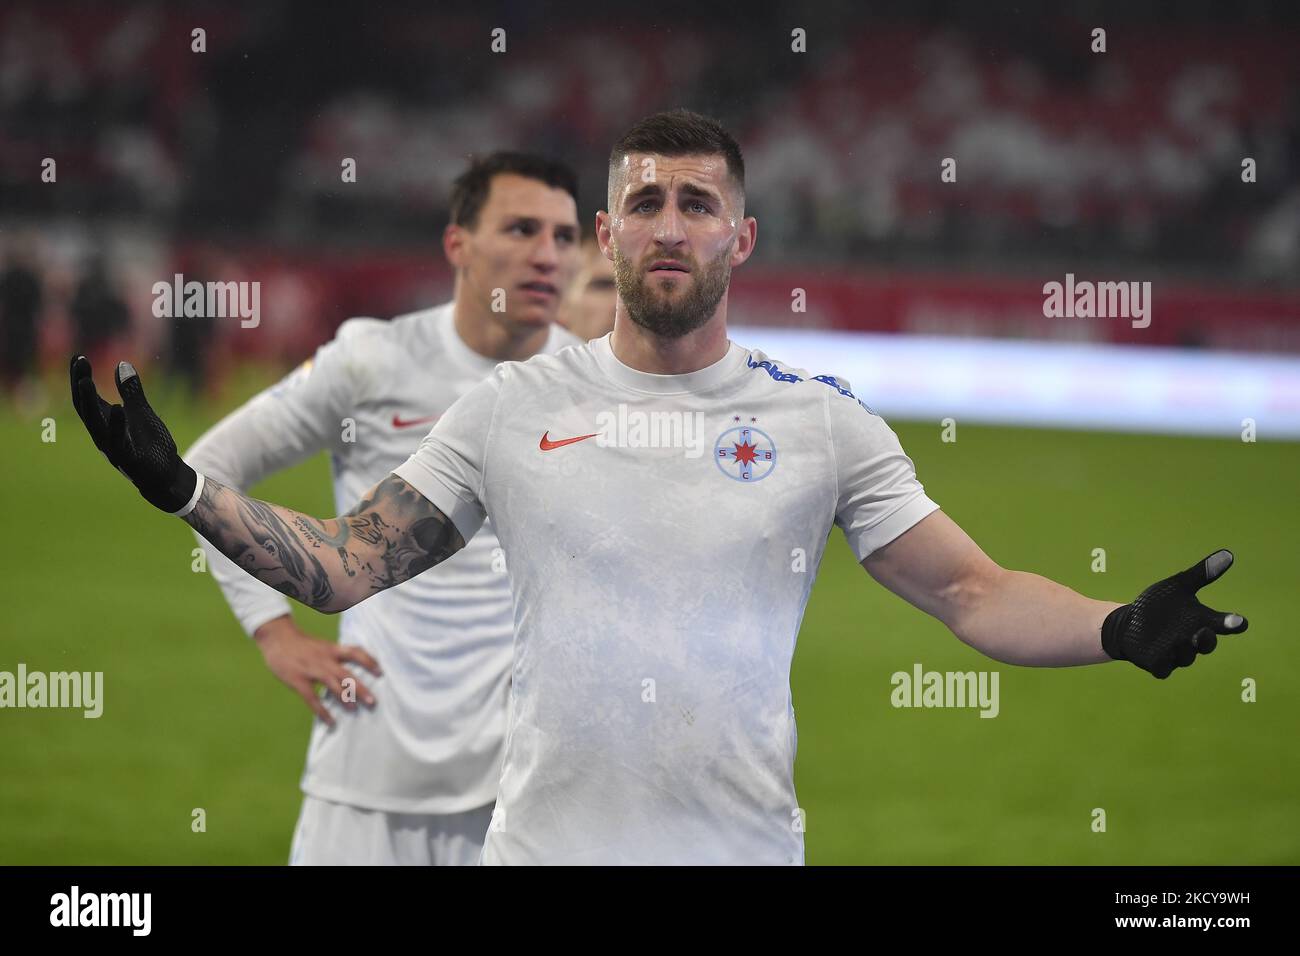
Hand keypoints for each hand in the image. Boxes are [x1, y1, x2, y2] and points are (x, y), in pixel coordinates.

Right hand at [70, 355, 198, 513]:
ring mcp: (113, 448)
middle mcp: (102, 435)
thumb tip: (122, 364)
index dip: (79, 378)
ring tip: (86, 380)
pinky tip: (119, 408)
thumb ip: (132, 391)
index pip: (86, 398)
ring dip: (89, 402)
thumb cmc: (151, 445)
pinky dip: (118, 425)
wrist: (165, 477)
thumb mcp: (143, 413)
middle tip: (79, 361)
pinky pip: (119, 442)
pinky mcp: (129, 459)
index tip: (77, 357)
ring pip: (95, 424)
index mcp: (104, 423)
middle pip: (85, 407)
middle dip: (80, 384)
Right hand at [253, 615, 380, 723]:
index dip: (369, 661)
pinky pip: (312, 699)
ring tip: (355, 710)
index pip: (355, 652)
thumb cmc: (300, 643)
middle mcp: (325, 659)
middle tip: (373, 701)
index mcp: (331, 649)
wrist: (277, 637)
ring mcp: (311, 670)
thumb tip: (350, 670)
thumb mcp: (321, 645)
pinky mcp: (298, 680)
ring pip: (332, 685)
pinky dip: (322, 712)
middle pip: (347, 674)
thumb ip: (334, 656)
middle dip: (361, 688)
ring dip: (345, 698)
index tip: (381, 672)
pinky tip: (331, 721)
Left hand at [1102, 549, 1248, 678]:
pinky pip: (1163, 669)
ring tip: (1179, 639)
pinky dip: (1163, 664)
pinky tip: (1160, 657)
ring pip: (1186, 657)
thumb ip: (1201, 574)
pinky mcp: (1157, 664)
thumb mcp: (1178, 586)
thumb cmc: (1158, 605)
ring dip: (1184, 649)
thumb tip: (1228, 554)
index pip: (1222, 624)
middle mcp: (1192, 640)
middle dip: (1207, 639)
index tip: (1241, 622)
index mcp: (1201, 622)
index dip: (1232, 624)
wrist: (1129, 623)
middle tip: (1205, 631)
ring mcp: (1174, 654)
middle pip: (1206, 644)